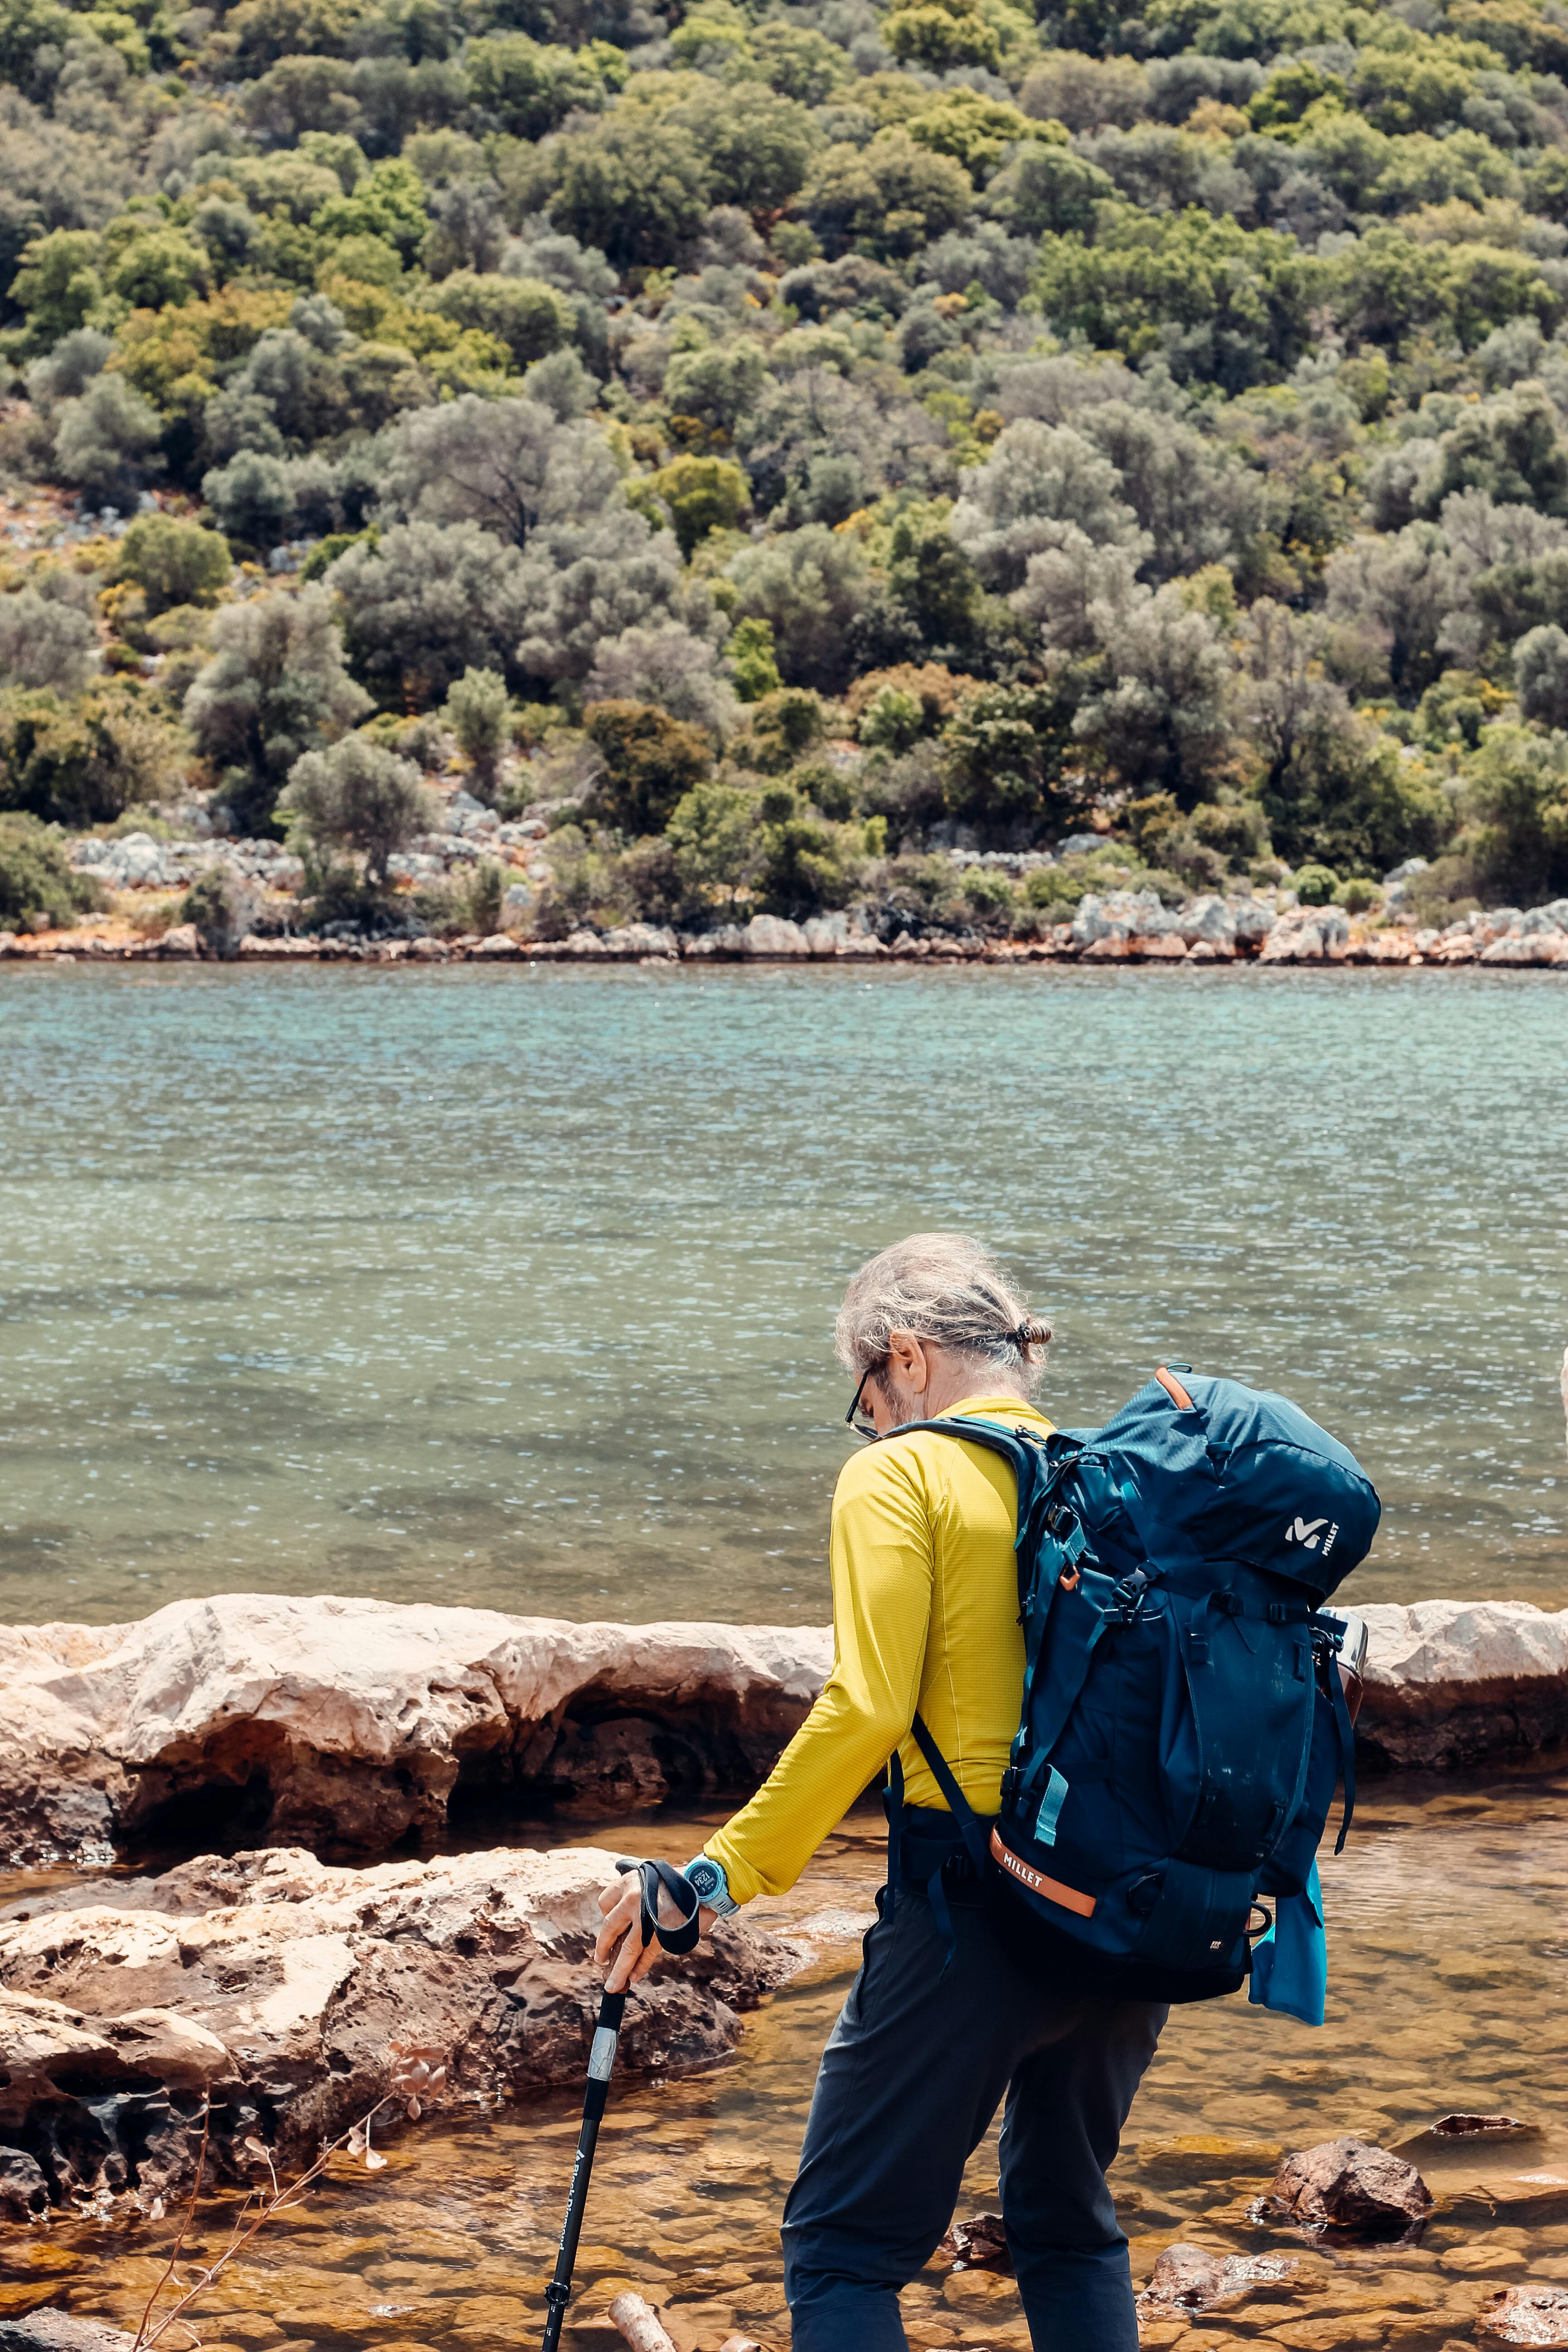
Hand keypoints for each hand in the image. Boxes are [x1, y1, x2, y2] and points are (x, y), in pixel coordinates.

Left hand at [594, 1872, 715, 1992]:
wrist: (703, 1882)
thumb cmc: (676, 1883)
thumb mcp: (649, 1879)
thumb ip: (634, 1898)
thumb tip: (622, 1929)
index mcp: (628, 1881)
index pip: (605, 1902)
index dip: (607, 1917)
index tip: (611, 1929)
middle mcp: (633, 1897)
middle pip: (610, 1929)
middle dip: (603, 1949)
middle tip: (600, 1962)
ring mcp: (647, 1916)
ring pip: (627, 1948)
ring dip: (619, 1969)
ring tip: (613, 1985)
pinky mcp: (663, 1931)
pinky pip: (647, 1953)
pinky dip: (640, 1967)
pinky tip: (634, 1976)